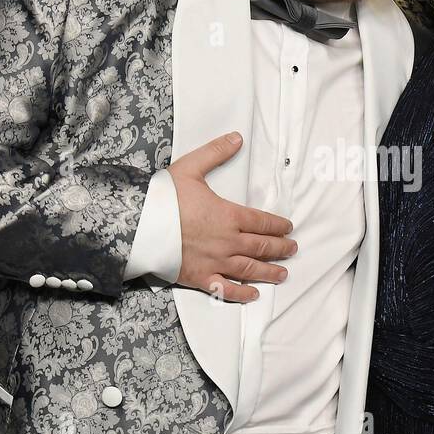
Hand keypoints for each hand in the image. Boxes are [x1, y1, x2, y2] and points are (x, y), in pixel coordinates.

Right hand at [167, 132, 295, 302]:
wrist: (140, 224)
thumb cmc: (164, 197)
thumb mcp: (190, 168)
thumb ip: (216, 153)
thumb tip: (237, 137)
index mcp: (228, 215)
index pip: (261, 221)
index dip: (277, 225)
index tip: (288, 228)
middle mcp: (227, 240)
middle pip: (261, 246)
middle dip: (280, 248)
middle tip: (292, 249)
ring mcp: (216, 261)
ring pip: (250, 269)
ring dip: (269, 271)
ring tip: (283, 273)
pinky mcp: (201, 277)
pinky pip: (226, 288)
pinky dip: (242, 293)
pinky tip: (253, 295)